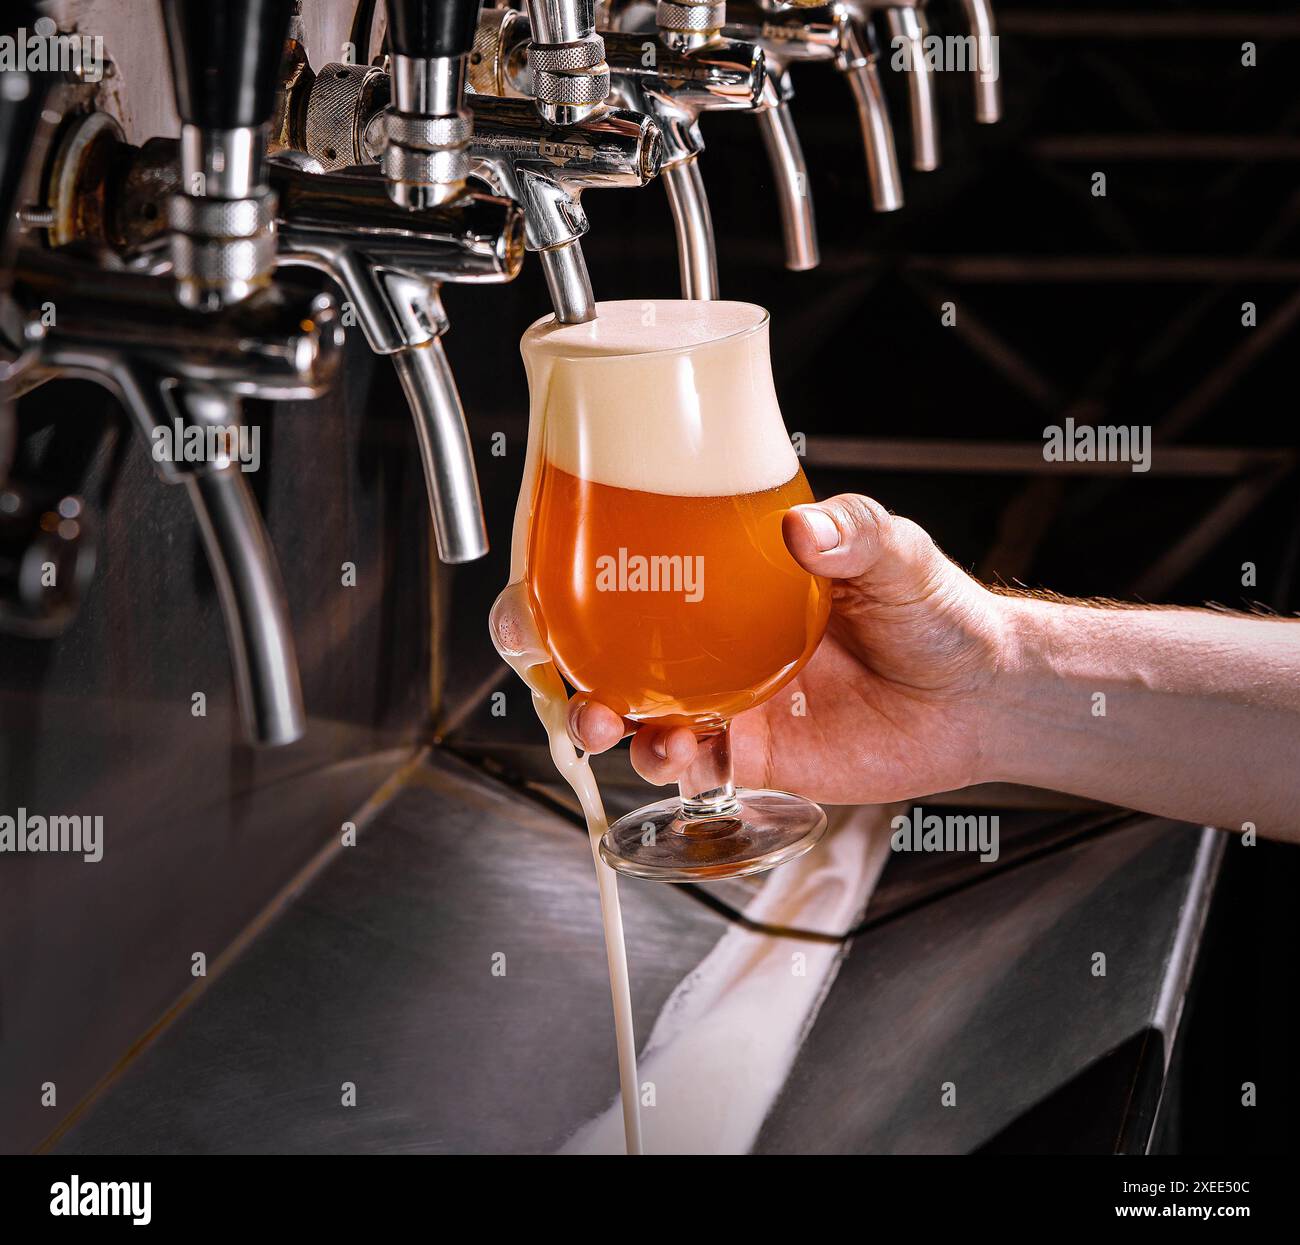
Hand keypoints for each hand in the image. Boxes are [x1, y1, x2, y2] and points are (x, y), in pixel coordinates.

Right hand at [567, 493, 1011, 803]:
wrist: (978, 692)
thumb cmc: (932, 609)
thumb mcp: (894, 551)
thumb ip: (853, 531)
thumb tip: (803, 528)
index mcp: (723, 582)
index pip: (625, 573)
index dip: (561, 584)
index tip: (535, 593)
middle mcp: (709, 643)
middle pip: (603, 651)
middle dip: (556, 664)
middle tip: (552, 671)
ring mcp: (726, 701)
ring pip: (634, 715)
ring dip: (603, 721)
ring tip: (609, 723)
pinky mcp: (753, 756)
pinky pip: (691, 765)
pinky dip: (671, 763)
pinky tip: (682, 752)